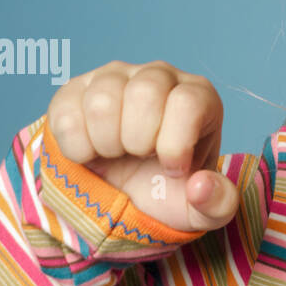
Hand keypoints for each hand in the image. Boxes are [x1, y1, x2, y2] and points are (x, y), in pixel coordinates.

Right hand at [45, 60, 239, 232]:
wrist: (119, 193)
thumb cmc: (165, 190)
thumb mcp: (200, 209)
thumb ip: (218, 204)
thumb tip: (200, 186)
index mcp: (198, 97)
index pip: (188, 102)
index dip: (175, 145)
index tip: (172, 169)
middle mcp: (159, 76)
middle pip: (144, 93)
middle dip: (139, 142)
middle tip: (140, 157)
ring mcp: (115, 76)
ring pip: (103, 100)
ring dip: (107, 143)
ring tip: (116, 153)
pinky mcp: (76, 88)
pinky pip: (67, 112)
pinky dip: (77, 146)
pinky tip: (92, 152)